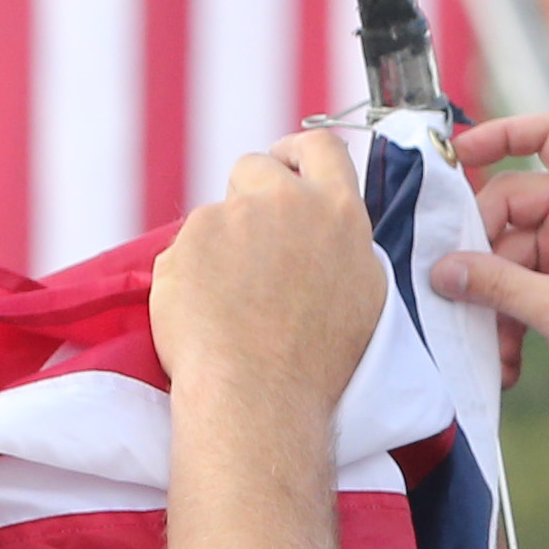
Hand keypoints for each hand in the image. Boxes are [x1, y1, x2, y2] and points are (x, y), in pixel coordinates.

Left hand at [148, 131, 384, 427]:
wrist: (260, 398)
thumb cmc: (316, 367)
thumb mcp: (363, 300)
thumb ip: (344, 249)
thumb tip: (326, 232)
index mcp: (339, 214)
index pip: (323, 149)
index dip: (297, 154)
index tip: (284, 164)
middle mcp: (288, 202)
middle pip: (256, 168)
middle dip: (247, 197)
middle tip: (248, 249)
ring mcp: (235, 215)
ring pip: (218, 215)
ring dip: (220, 246)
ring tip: (230, 306)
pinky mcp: (191, 237)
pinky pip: (186, 249)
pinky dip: (191, 276)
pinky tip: (205, 317)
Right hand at [433, 111, 548, 418]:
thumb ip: (500, 286)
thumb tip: (445, 270)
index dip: (503, 134)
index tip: (459, 153)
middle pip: (517, 204)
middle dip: (485, 250)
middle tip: (454, 284)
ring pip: (515, 254)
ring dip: (496, 300)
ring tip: (491, 346)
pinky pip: (526, 285)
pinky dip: (512, 318)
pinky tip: (506, 361)